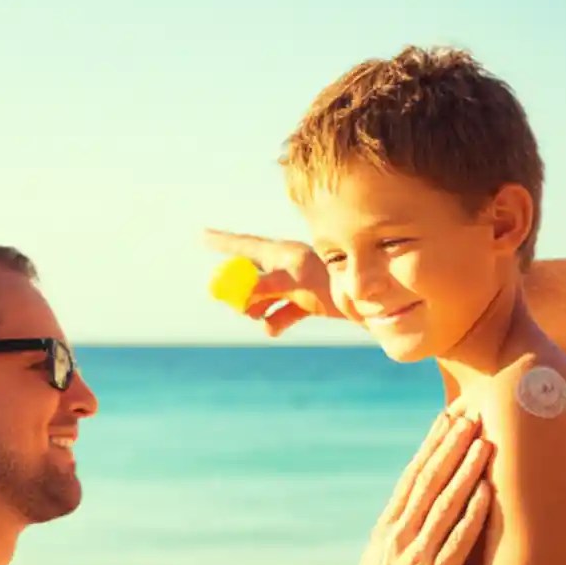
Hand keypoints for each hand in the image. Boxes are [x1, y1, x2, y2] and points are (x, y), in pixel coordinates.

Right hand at [202, 228, 342, 335]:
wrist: (366, 305)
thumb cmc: (331, 285)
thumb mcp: (295, 281)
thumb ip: (267, 286)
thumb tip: (240, 295)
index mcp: (281, 253)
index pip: (244, 245)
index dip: (221, 241)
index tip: (199, 235)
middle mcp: (286, 267)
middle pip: (249, 275)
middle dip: (239, 291)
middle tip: (234, 303)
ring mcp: (294, 286)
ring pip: (261, 298)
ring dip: (256, 310)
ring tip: (261, 316)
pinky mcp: (304, 304)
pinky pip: (279, 314)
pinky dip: (274, 321)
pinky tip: (274, 328)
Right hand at [338, 412, 493, 564]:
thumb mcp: (381, 560)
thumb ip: (399, 531)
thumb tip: (415, 503)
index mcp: (386, 528)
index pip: (411, 477)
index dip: (430, 445)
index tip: (447, 418)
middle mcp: (398, 536)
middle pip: (427, 481)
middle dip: (450, 446)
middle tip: (471, 416)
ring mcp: (415, 557)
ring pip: (444, 504)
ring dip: (465, 470)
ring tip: (484, 442)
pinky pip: (457, 541)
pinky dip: (473, 514)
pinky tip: (488, 493)